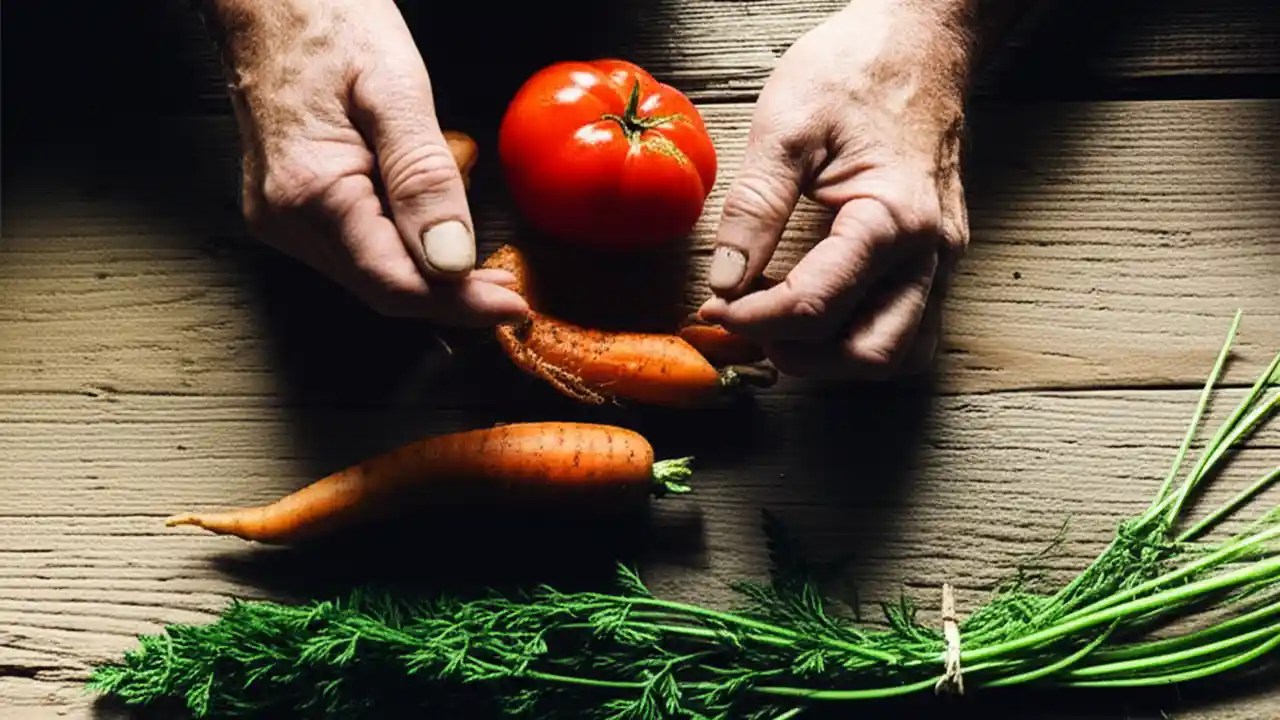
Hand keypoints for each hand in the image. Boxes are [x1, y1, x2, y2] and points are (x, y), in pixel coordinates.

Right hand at [206, 0, 526, 324]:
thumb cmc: (329, 25)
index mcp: (311, 194)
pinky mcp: (292, 210)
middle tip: (509, 291)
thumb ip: (424, 178)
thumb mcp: (394, 91)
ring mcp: (284, 219)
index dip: (460, 305)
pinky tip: (439, 235)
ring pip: (373, 275)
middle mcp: (287, 221)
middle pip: (384, 289)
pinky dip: (406, 251)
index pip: (395, 284)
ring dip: (433, 277)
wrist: (270, 1)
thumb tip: (452, 261)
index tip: (514, 308)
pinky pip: (360, 250)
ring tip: (485, 265)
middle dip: (452, 297)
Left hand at [698, 0, 974, 378]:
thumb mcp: (788, 126)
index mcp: (892, 219)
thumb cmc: (858, 70)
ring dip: (837, 357)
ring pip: (900, 353)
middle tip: (747, 324)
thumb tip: (724, 278)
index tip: (712, 310)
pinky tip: (822, 314)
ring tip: (782, 326)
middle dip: (801, 354)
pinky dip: (863, 336)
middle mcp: (931, 252)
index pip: (816, 306)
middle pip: (870, 353)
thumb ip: (755, 207)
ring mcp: (943, 260)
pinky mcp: (939, 259)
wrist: (922, 40)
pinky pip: (911, 326)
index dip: (753, 319)